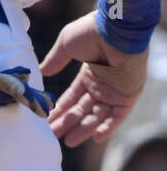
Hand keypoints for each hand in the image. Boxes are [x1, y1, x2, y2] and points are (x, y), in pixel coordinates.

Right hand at [40, 11, 148, 145]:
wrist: (115, 28)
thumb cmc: (91, 32)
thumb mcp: (67, 45)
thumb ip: (55, 60)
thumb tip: (41, 71)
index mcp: (89, 74)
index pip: (73, 97)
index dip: (60, 108)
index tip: (47, 119)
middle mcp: (102, 86)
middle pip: (83, 110)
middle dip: (68, 122)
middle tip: (53, 135)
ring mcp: (115, 92)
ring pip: (98, 116)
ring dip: (84, 129)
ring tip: (69, 141)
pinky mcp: (128, 96)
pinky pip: (118, 116)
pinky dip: (108, 126)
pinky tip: (95, 138)